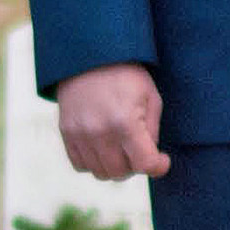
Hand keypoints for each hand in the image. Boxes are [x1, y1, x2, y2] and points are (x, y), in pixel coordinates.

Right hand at [57, 63, 171, 180]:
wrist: (89, 56)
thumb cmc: (126, 75)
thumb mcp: (150, 97)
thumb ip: (152, 131)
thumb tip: (149, 158)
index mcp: (125, 122)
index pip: (145, 164)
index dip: (158, 166)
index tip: (162, 160)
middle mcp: (100, 132)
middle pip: (122, 173)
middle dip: (136, 166)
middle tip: (140, 150)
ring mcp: (80, 135)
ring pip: (101, 173)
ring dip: (115, 167)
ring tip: (122, 149)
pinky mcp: (66, 133)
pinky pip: (81, 165)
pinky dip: (95, 163)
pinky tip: (103, 148)